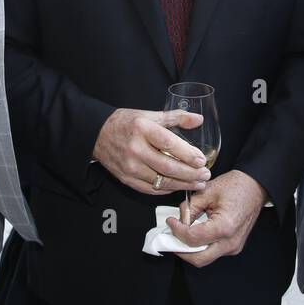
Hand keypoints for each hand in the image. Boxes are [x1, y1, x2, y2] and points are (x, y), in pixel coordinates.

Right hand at [92, 108, 210, 195]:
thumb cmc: (127, 123)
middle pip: (168, 167)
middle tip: (205, 175)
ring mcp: (130, 167)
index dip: (188, 155)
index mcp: (142, 129)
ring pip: (162, 181)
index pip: (170, 145)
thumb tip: (199, 120)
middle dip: (191, 174)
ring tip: (198, 184)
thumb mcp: (151, 115)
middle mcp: (135, 149)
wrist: (98, 134)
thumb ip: (176, 117)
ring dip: (183, 184)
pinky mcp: (126, 179)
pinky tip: (179, 187)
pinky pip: (151, 189)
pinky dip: (167, 189)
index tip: (202, 160)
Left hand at [166, 170, 266, 267]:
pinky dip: (200, 247)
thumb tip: (179, 220)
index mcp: (225, 227)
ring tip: (182, 234)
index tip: (170, 221)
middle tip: (171, 236)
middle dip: (181, 249)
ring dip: (190, 250)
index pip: (193, 239)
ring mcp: (234, 247)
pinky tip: (195, 234)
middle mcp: (231, 242)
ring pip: (205, 258)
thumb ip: (189, 208)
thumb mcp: (206, 191)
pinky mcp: (234, 247)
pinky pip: (212, 252)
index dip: (177, 231)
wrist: (255, 187)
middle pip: (198, 259)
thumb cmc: (235, 186)